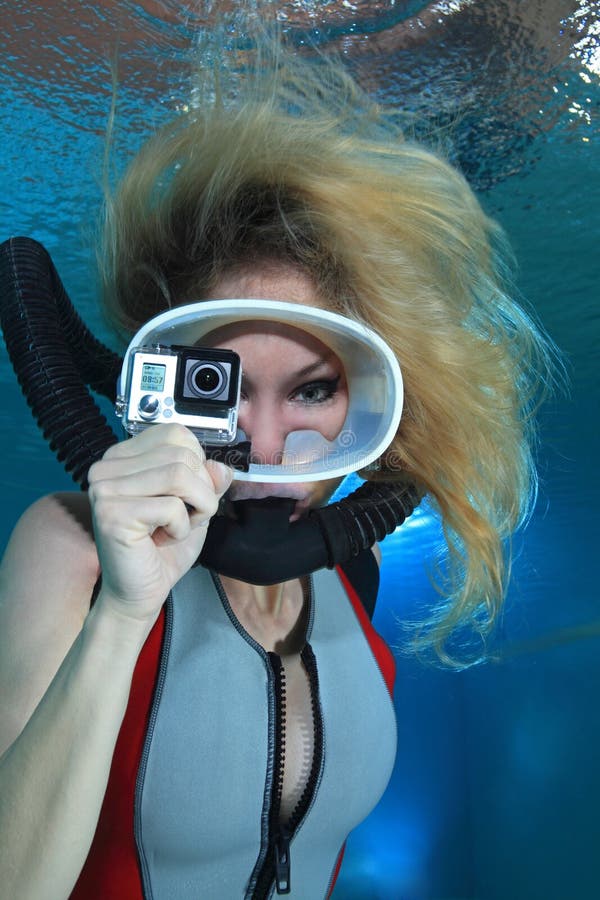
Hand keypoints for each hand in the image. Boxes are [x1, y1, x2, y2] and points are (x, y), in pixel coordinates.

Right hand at [87, 424, 232, 622]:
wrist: (139, 593)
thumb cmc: (162, 549)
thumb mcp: (195, 505)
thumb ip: (208, 480)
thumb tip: (222, 468)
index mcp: (123, 456)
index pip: (175, 433)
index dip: (197, 464)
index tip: (185, 496)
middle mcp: (107, 467)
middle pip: (182, 454)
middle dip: (200, 491)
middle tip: (184, 519)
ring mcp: (105, 488)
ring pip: (180, 475)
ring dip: (195, 508)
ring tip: (176, 528)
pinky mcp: (112, 513)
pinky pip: (172, 506)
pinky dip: (182, 527)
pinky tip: (161, 540)